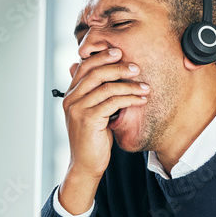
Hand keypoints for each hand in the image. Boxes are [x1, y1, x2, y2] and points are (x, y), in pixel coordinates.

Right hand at [58, 48, 148, 213]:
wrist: (86, 164)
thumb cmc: (92, 138)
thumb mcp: (91, 112)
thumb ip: (93, 94)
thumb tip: (102, 78)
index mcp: (70, 95)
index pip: (84, 66)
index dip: (102, 56)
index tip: (120, 52)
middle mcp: (71, 99)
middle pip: (95, 72)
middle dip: (117, 66)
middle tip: (135, 67)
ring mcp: (78, 109)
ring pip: (106, 86)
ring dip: (129, 85)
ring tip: (145, 87)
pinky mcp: (89, 119)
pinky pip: (112, 102)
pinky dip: (129, 98)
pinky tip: (141, 100)